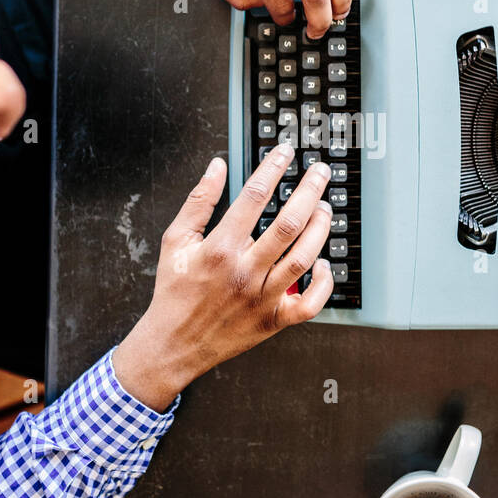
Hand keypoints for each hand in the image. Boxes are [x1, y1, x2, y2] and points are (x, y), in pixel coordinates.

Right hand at [112, 144, 332, 409]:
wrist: (173, 344)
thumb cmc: (174, 292)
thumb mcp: (176, 241)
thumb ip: (199, 201)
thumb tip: (218, 166)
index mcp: (220, 249)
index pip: (254, 197)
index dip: (273, 168)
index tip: (285, 152)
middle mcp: (244, 272)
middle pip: (288, 224)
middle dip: (310, 191)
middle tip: (320, 172)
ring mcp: (262, 298)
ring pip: (303, 258)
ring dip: (320, 229)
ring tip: (324, 209)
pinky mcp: (273, 321)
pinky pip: (310, 303)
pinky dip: (324, 283)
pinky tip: (324, 263)